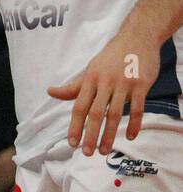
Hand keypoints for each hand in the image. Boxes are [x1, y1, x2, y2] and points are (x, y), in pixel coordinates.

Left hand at [48, 21, 160, 154]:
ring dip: (109, 134)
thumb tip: (50, 92)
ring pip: (115, 113)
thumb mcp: (90, 69)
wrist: (137, 38)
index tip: (71, 142)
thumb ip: (74, 86)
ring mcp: (123, 83)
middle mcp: (105, 82)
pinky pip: (137, 108)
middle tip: (86, 152)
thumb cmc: (111, 57)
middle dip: (89, 134)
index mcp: (90, 79)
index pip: (79, 106)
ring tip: (104, 150)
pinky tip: (129, 137)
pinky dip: (134, 124)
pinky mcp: (141, 85)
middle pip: (95, 113)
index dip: (75, 125)